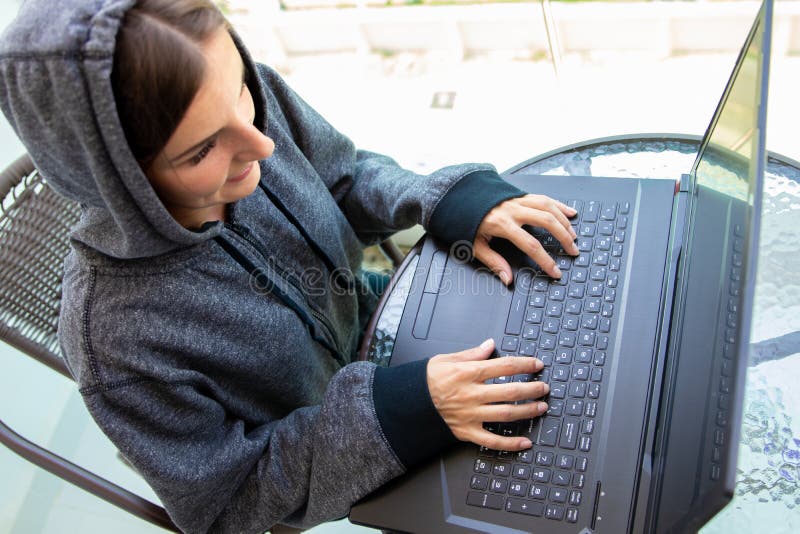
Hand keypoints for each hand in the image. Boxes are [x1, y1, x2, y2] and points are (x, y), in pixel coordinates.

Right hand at [427, 339, 548, 450]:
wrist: (408, 402)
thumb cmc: (427, 380)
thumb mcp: (447, 359)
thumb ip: (472, 353)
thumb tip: (490, 345)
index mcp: (468, 373)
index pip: (503, 367)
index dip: (524, 364)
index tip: (536, 364)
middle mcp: (472, 394)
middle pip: (510, 391)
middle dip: (531, 389)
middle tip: (544, 387)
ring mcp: (471, 414)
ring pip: (506, 414)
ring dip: (527, 411)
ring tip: (541, 407)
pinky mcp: (467, 431)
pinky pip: (492, 440)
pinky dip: (510, 443)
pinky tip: (525, 442)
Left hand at [473, 194, 578, 282]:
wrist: (459, 197)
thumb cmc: (466, 221)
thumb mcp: (474, 245)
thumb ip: (493, 261)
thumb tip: (507, 278)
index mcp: (502, 224)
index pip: (531, 245)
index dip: (545, 260)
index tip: (555, 271)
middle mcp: (513, 210)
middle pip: (547, 222)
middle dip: (564, 237)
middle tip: (573, 251)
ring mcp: (518, 200)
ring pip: (549, 208)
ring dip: (564, 222)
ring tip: (574, 236)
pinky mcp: (520, 195)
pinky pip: (544, 198)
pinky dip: (559, 205)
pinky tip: (570, 213)